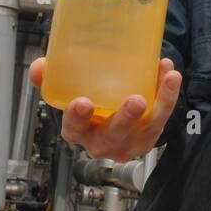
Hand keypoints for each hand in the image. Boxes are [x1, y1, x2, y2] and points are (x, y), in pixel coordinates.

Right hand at [28, 56, 182, 161]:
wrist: (111, 108)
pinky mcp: (148, 137)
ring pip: (145, 129)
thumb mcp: (67, 89)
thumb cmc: (88, 99)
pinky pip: (161, 119)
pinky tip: (170, 75)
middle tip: (135, 100)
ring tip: (167, 78)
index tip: (82, 102)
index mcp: (78, 130)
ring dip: (159, 104)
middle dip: (125, 119)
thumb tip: (40, 67)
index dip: (77, 118)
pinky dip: (168, 97)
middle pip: (113, 135)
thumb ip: (52, 77)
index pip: (74, 129)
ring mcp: (128, 143)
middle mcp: (102, 142)